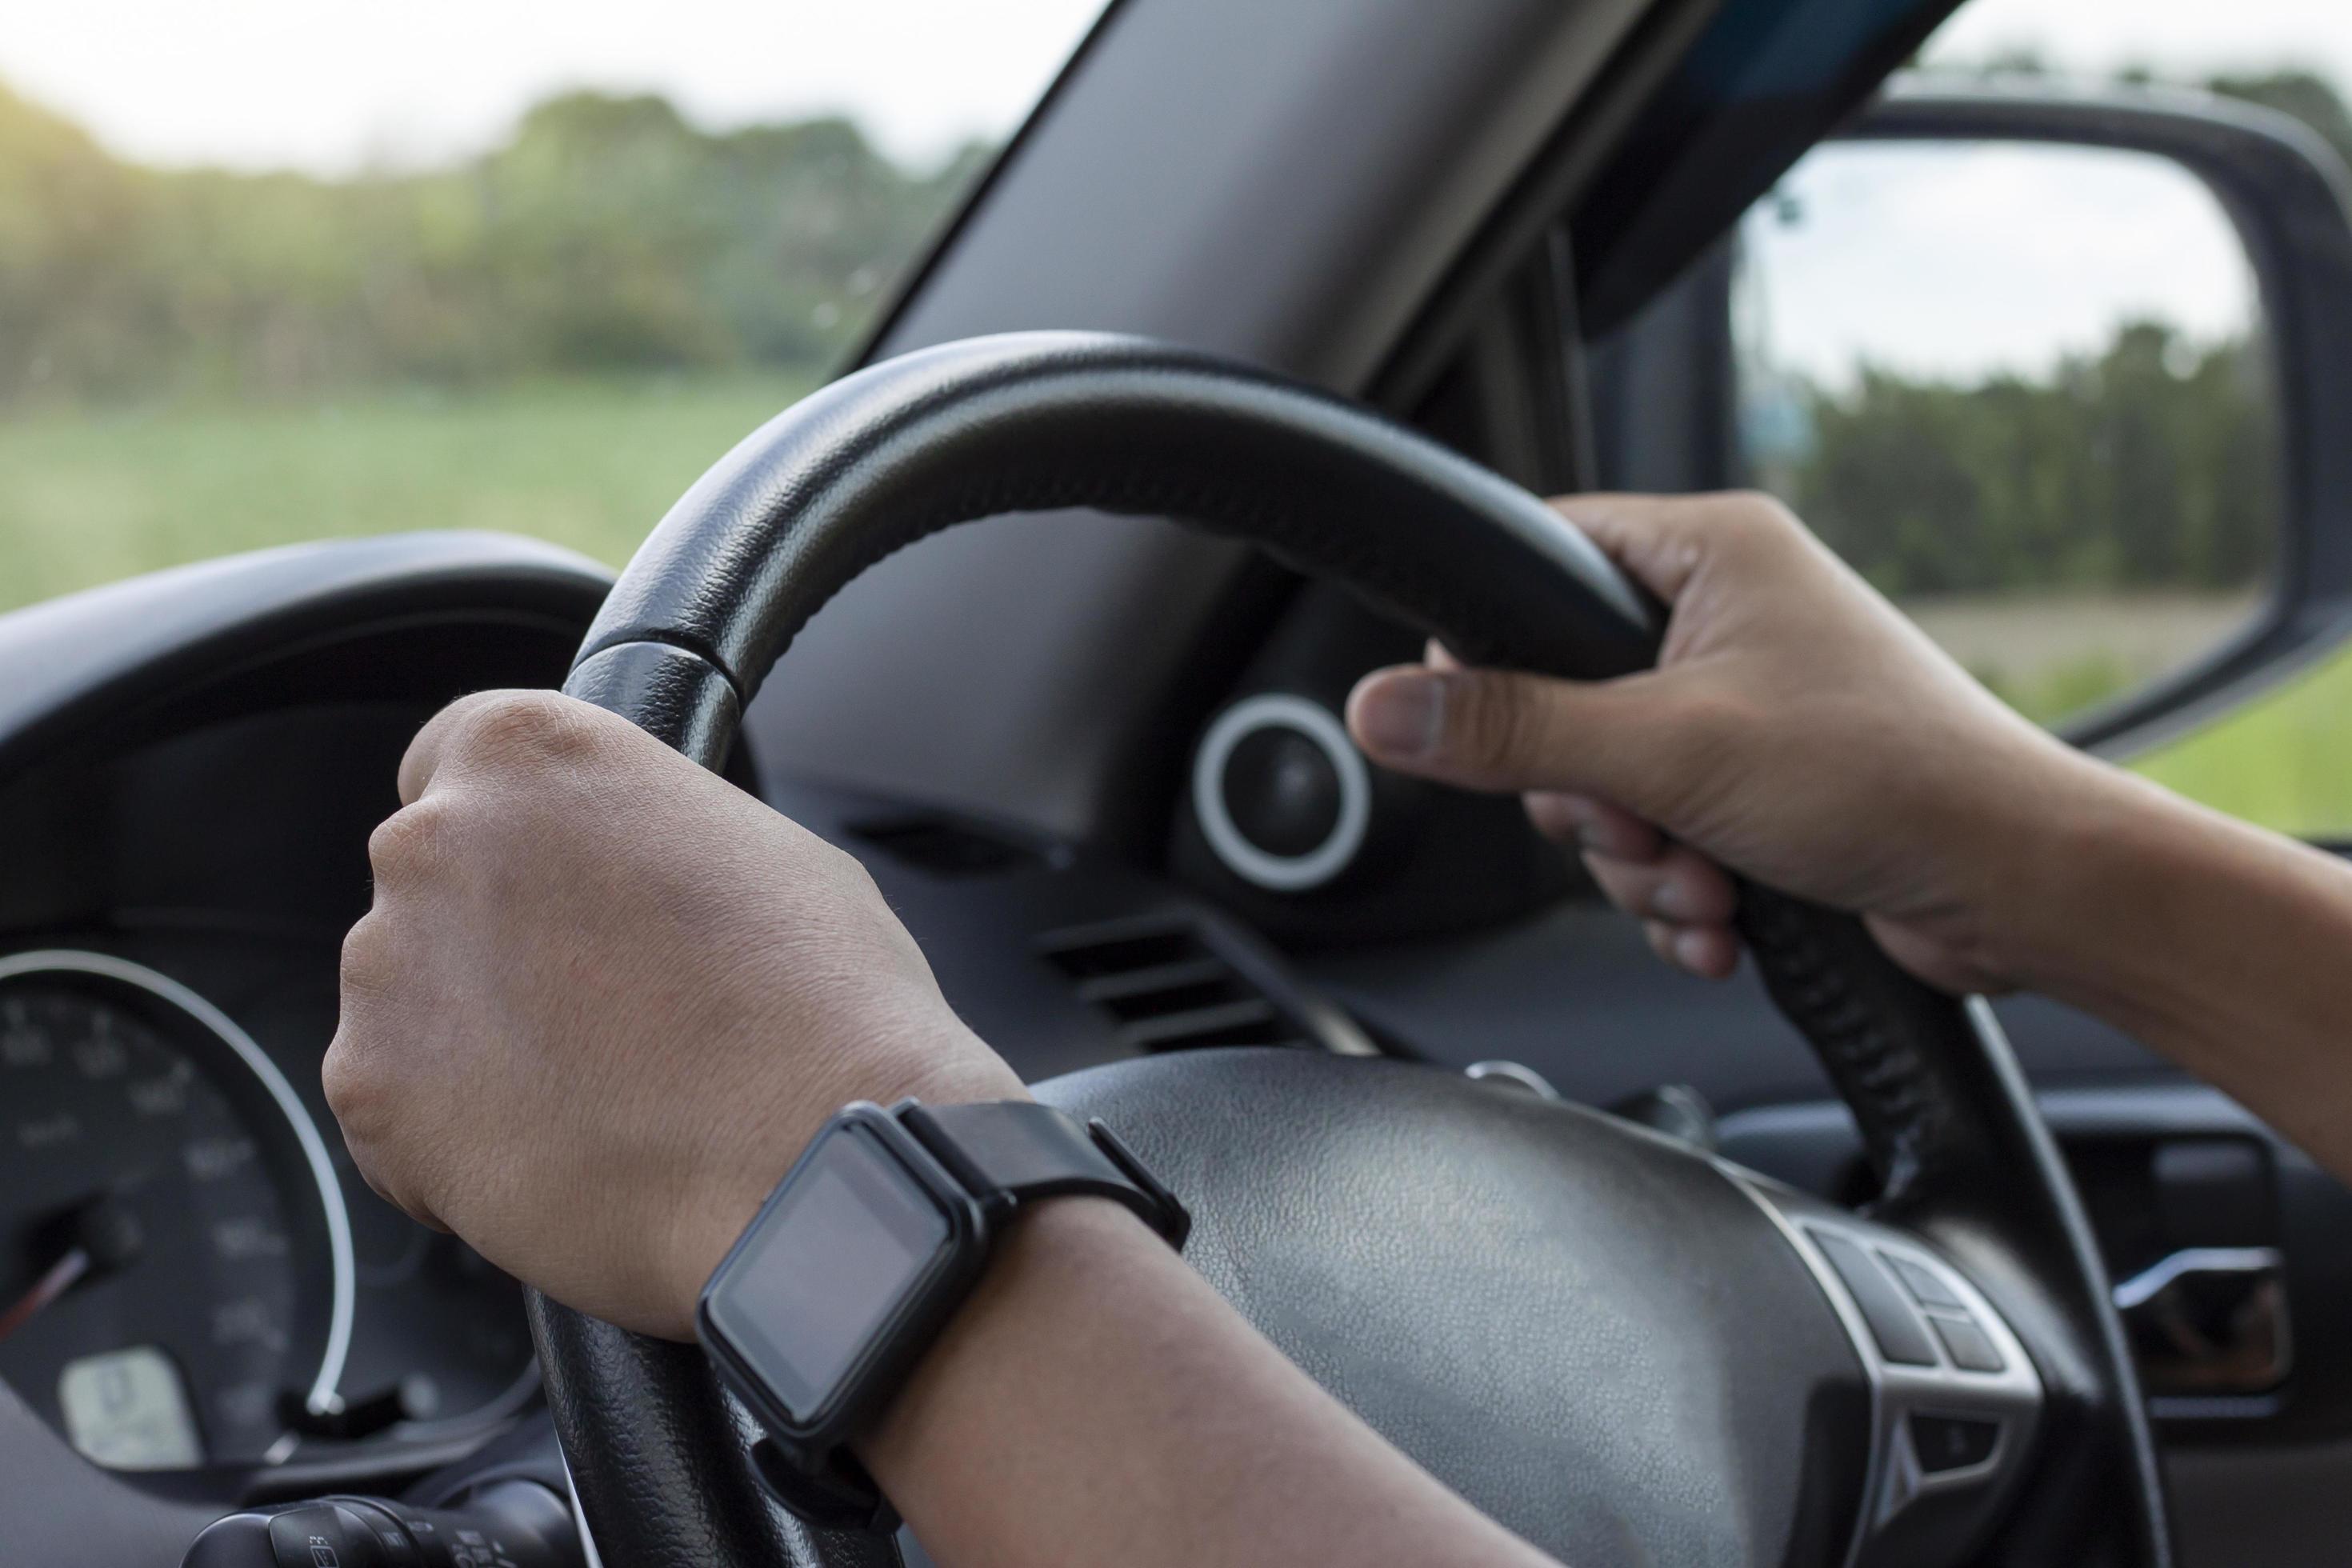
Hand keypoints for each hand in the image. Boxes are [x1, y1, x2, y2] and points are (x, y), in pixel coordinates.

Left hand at [324, 690, 1022, 1339]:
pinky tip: (568, 1151)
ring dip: (476, 1048)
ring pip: (410, 1008)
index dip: (506, 832)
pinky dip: (457, 1147)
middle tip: (603, 1008)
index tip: (540, 881)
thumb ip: (648, 833)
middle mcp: (433, 844)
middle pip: (430, 890)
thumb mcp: (763, 851)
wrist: (808, 1160)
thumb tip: (628, 875)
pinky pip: (396, 1121)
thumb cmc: (818, 1008)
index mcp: (526, 754)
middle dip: (497, 948)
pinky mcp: (371, 1099)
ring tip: (603, 1094)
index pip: (450, 759)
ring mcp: (388, 972)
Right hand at [1345, 491, 2125, 993]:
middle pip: (1556, 702)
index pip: (1537, 561)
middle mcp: (1724, 616)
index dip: (1490, 651)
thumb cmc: (1893, 779)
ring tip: (1701, 884)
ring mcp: (1742, 704)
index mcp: (1710, 552)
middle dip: (1590, 802)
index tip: (1478, 724)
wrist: (2019, 889)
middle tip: (1639, 826)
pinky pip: (1659, 837)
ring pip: (1605, 787)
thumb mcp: (1668, 751)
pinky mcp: (1759, 786)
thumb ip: (1513, 730)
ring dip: (1637, 862)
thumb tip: (1385, 707)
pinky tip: (1722, 918)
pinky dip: (1677, 890)